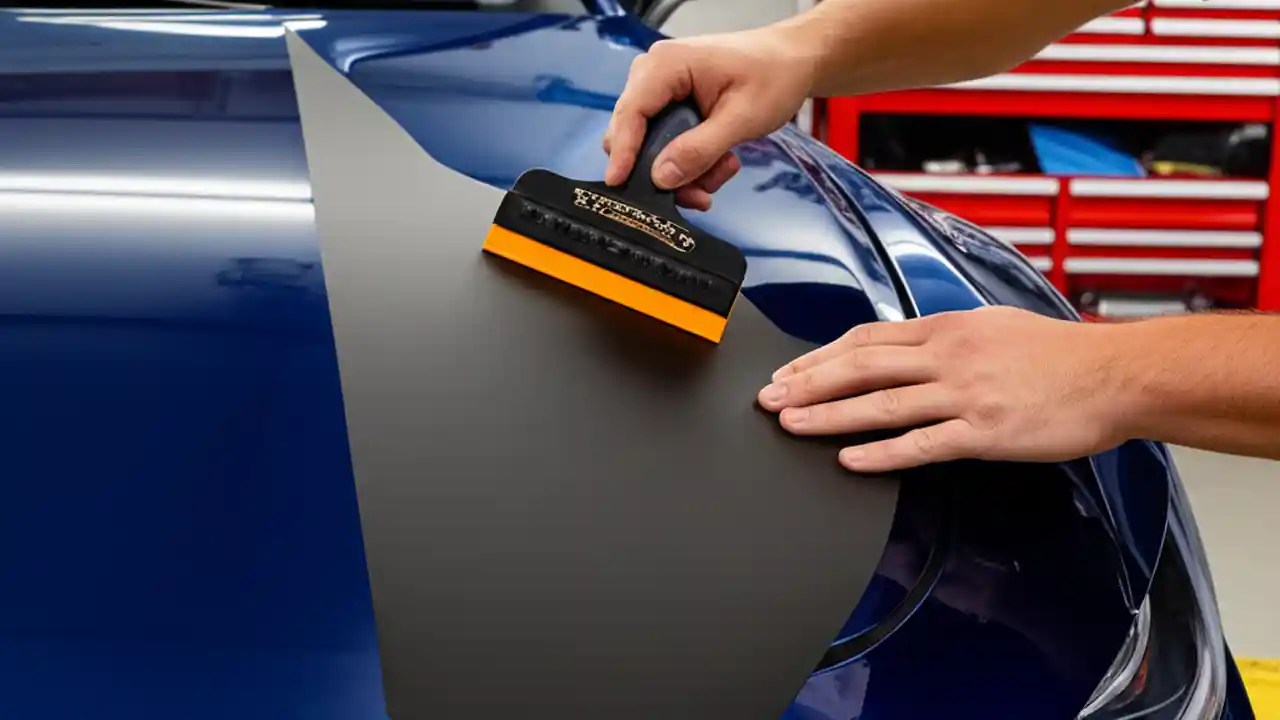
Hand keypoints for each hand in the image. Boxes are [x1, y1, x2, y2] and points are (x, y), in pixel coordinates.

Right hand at [603, 27, 817, 210]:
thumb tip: (661, 177)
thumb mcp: (740, 118)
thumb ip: (699, 150)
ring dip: (685, 169)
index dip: (623, 152)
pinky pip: (666, 143)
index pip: (630, 113)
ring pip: (651, 146)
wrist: (794, 62)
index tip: (619, 184)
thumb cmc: (774, 75)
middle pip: (634, 134)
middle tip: (699, 193)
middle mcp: (654, 74)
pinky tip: (720, 160)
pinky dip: (691, 160)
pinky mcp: (671, 104)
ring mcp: (661, 90)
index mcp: (666, 65)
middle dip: (665, 170)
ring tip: (722, 169)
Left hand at [756, 307, 1127, 471]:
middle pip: (859, 367)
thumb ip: (944, 338)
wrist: (1114, 375)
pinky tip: (849, 459)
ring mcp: (963, 393)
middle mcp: (948, 356)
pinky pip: (921, 444)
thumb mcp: (992, 325)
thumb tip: (903, 349)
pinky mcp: (983, 431)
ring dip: (828, 415)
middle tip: (768, 400)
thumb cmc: (1058, 353)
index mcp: (946, 327)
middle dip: (806, 383)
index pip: (865, 339)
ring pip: (880, 404)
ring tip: (791, 425)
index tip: (788, 372)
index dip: (819, 357)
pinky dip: (880, 452)